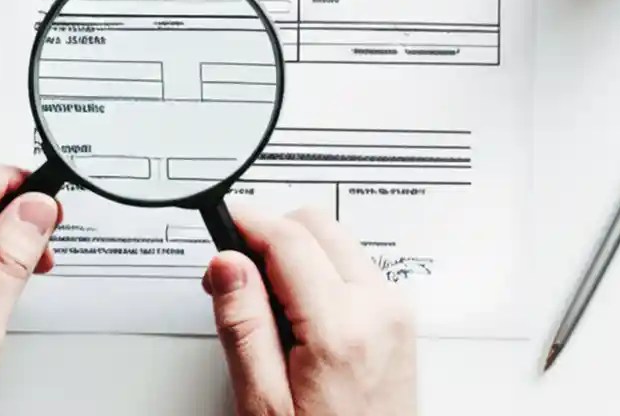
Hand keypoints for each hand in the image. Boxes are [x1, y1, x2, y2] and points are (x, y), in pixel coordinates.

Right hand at [203, 208, 417, 415]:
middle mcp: (378, 309)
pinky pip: (353, 268)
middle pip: (317, 226)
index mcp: (342, 328)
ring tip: (267, 308)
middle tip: (236, 276)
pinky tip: (298, 315)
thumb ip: (243, 326)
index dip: (247, 222)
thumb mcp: (264, 403)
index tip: (222, 222)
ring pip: (336, 242)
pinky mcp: (398, 319)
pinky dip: (320, 274)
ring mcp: (394, 312)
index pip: (289, 240)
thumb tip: (227, 264)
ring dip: (297, 256)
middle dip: (271, 238)